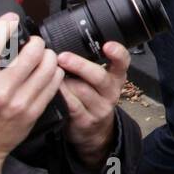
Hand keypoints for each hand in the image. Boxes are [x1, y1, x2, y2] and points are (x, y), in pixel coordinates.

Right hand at [0, 14, 62, 173]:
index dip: (6, 26)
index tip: (11, 18)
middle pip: (31, 53)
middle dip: (34, 42)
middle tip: (31, 43)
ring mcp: (18, 103)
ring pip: (48, 66)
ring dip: (48, 55)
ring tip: (41, 56)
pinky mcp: (32, 112)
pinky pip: (54, 84)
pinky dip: (54, 72)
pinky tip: (47, 72)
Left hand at [57, 42, 128, 172]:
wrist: (94, 130)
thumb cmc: (92, 97)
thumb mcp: (98, 81)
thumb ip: (89, 65)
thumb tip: (66, 42)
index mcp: (116, 77)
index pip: (123, 62)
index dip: (117, 53)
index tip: (107, 45)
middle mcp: (111, 92)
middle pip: (99, 77)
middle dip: (80, 65)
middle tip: (62, 57)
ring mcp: (100, 108)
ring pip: (82, 91)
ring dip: (65, 81)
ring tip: (50, 73)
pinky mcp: (86, 120)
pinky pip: (72, 105)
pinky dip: (61, 95)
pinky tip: (52, 89)